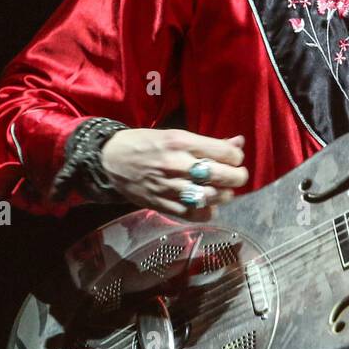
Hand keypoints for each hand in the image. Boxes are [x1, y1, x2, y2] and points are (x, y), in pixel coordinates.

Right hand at [101, 129, 248, 218]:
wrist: (110, 160)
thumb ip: (209, 143)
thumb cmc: (146, 144)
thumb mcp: (176, 135)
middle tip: (237, 176)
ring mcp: (170, 186)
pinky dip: (208, 211)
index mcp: (182, 142)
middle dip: (238, 177)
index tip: (234, 159)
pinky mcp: (162, 204)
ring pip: (212, 197)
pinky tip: (207, 205)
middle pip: (223, 176)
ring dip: (224, 195)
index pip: (226, 153)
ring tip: (222, 190)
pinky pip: (195, 213)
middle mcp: (177, 164)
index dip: (237, 157)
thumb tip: (239, 142)